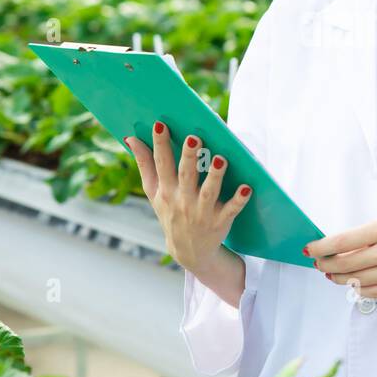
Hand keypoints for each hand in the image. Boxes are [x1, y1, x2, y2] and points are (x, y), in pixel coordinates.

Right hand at [124, 121, 251, 271]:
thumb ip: (144, 164)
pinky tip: (246, 188)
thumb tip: (130, 138)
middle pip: (186, 175)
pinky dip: (239, 200)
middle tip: (194, 138)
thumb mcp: (154, 192)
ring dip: (215, 176)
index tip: (160, 124)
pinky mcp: (221, 221)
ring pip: (209, 192)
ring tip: (220, 160)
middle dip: (189, 157)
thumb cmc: (171, 212)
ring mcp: (202, 212)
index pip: (162, 164)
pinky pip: (231, 209)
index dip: (160, 144)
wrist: (189, 252)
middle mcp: (183, 200)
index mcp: (166, 191)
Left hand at [303, 217, 376, 298]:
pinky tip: (352, 284)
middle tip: (318, 263)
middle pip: (344, 263)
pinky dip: (356, 289)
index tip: (311, 249)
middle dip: (325, 265)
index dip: (321, 247)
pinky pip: (371, 292)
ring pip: (355, 279)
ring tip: (331, 274)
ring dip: (337, 278)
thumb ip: (372, 233)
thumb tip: (342, 245)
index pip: (343, 241)